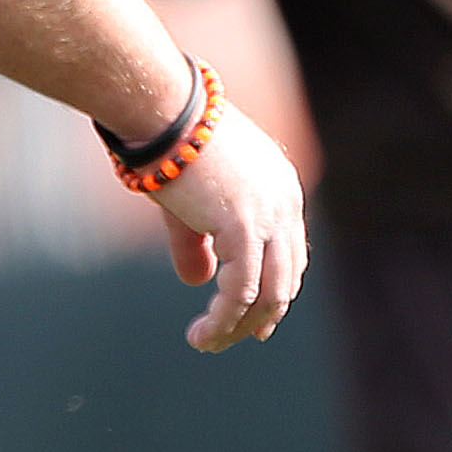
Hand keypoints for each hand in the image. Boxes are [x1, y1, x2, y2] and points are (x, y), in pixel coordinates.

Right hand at [149, 98, 307, 350]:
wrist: (162, 109)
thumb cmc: (168, 140)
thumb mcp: (189, 198)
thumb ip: (198, 242)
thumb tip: (196, 282)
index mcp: (281, 188)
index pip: (289, 253)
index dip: (275, 290)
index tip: (256, 321)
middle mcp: (285, 203)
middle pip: (285, 278)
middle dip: (261, 315)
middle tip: (238, 339)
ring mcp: (269, 216)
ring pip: (267, 293)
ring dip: (238, 326)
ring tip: (207, 342)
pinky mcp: (243, 227)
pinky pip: (239, 291)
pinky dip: (222, 320)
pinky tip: (200, 334)